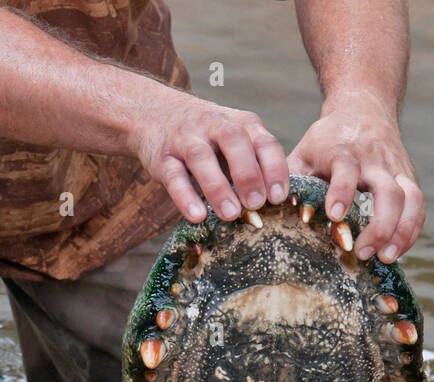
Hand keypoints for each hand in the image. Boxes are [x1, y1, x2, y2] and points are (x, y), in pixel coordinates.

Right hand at [132, 93, 290, 223]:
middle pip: (234, 141)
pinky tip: (197, 216)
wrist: (154, 114)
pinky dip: (185, 196)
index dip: (274, 168)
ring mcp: (186, 138)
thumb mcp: (234, 142)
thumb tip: (276, 206)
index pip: (263, 141)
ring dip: (218, 187)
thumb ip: (253, 166)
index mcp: (241, 124)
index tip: (278, 197)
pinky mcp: (163, 157)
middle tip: (256, 204)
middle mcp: (214, 125)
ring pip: (201, 157)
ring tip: (230, 215)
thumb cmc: (207, 139)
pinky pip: (174, 176)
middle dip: (248, 173)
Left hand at [287, 96, 423, 261]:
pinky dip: (411, 230)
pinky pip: (418, 206)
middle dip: (380, 225)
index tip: (334, 216)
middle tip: (363, 253)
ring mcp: (396, 168)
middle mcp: (375, 159)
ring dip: (401, 232)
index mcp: (344, 150)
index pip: (346, 168)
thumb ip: (290, 180)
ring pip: (411, 199)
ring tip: (386, 258)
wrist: (364, 107)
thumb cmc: (326, 140)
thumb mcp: (304, 152)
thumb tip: (267, 212)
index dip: (342, 190)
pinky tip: (397, 251)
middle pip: (389, 191)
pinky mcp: (409, 178)